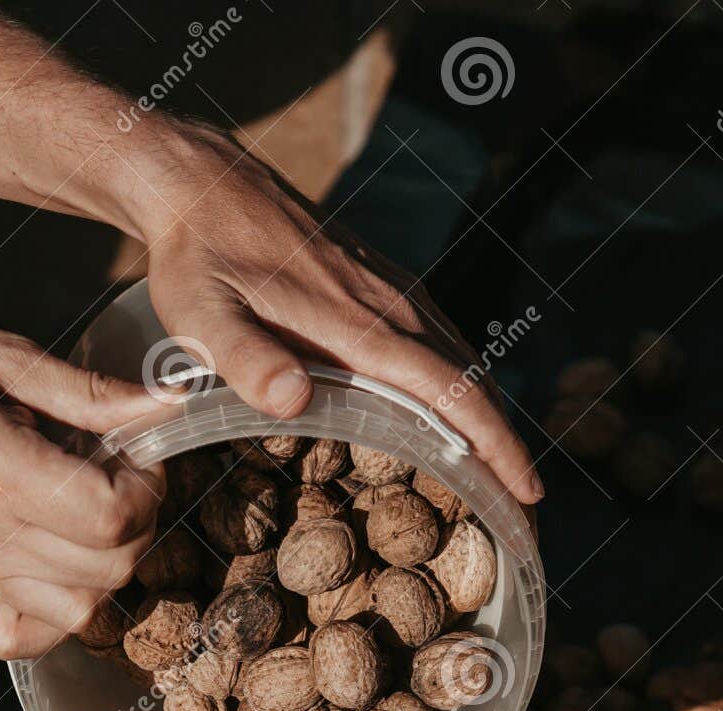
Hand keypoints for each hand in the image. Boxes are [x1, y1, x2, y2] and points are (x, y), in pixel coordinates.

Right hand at [0, 318, 162, 657]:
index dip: (146, 487)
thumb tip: (168, 404)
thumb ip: (90, 392)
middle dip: (140, 522)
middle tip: (122, 476)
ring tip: (96, 518)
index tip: (137, 453)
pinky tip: (61, 566)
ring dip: (108, 570)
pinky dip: (56, 617)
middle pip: (110, 568)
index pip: (110, 516)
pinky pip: (24, 638)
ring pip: (81, 612)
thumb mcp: (3, 356)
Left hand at [128, 124, 542, 504]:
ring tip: (507, 479)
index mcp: (360, 326)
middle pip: (474, 385)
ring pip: (464, 364)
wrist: (202, 184)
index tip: (527, 491)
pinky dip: (466, 388)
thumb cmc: (195, 260)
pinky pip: (442, 344)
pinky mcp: (381, 286)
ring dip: (491, 420)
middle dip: (508, 450)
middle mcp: (392, 307)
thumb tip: (293, 401)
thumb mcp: (201, 317)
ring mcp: (390, 293)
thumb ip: (246, 359)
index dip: (495, 445)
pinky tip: (462, 417)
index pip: (451, 393)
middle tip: (526, 515)